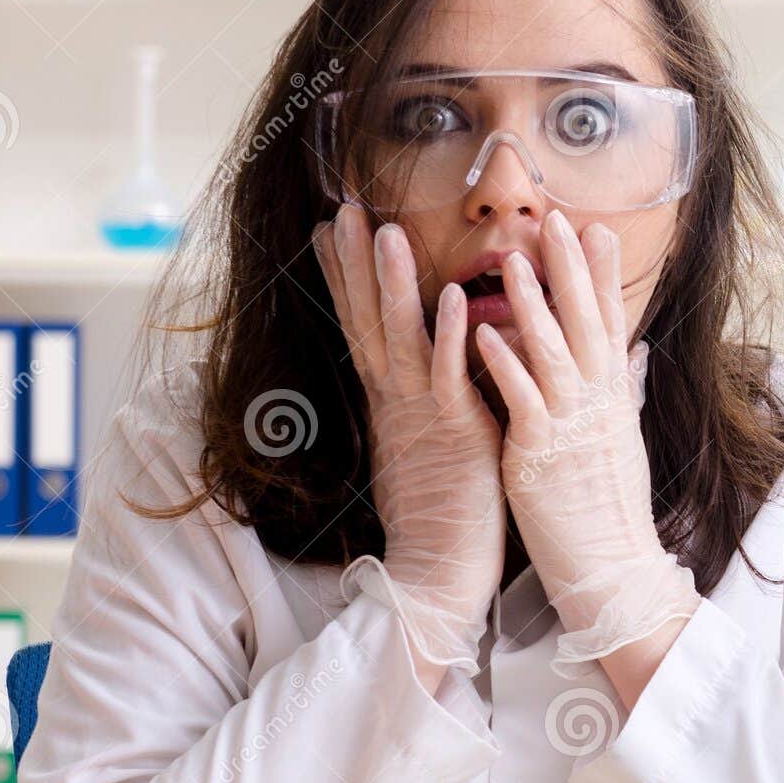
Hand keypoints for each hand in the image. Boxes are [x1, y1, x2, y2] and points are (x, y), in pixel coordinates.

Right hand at [313, 204, 506, 689]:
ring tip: (383, 230)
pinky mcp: (454, 434)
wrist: (440, 574)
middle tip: (342, 208)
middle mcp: (397, 402)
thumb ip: (427, 405)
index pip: (363, 326)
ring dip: (392, 285)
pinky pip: (449, 379)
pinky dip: (449, 339)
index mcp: (392, 401)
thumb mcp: (431, 446)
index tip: (329, 229)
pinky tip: (451, 298)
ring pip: (401, 339)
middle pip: (368, 320)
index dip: (345, 277)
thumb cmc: (445, 515)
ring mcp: (421, 416)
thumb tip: (425, 375)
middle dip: (354, 263)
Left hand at [472, 208, 698, 680]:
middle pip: (585, 324)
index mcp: (612, 399)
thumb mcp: (622, 439)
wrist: (613, 571)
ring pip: (553, 354)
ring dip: (532, 304)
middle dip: (570, 270)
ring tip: (510, 260)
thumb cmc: (609, 509)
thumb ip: (625, 388)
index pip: (609, 324)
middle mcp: (597, 405)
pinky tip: (484, 332)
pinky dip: (504, 365)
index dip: (601, 276)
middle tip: (555, 219)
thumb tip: (636, 350)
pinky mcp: (541, 456)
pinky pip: (522, 401)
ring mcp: (571, 428)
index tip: (593, 227)